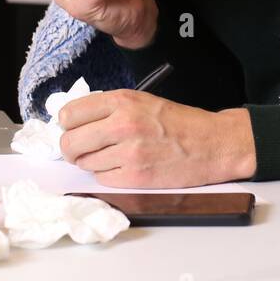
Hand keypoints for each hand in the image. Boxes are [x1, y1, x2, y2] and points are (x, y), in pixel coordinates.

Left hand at [58, 90, 256, 186]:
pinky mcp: (135, 177)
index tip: (73, 129)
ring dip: (92, 163)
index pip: (70, 114)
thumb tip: (73, 123)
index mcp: (123, 101)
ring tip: (113, 156)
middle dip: (72, 149)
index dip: (68, 124)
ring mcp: (129, 153)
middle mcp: (123, 124)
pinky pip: (102, 179)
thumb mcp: (143, 101)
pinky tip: (125, 167)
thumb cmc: (178, 122)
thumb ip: (109, 109)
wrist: (212, 143)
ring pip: (84, 163)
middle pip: (69, 143)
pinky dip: (109, 175)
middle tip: (83, 150)